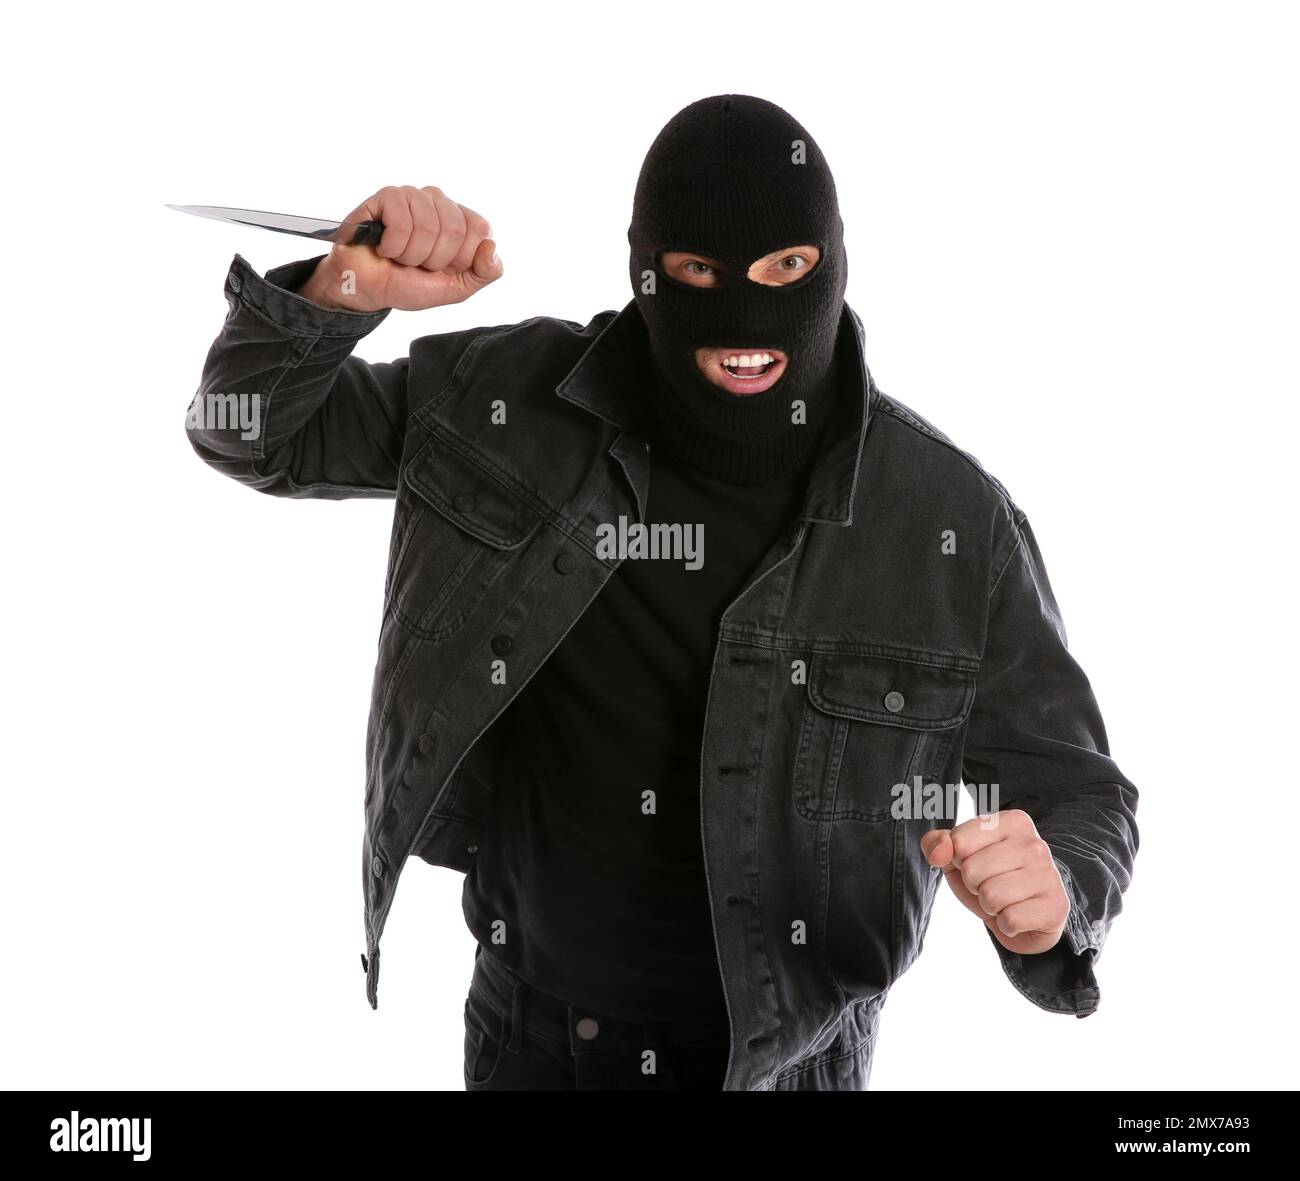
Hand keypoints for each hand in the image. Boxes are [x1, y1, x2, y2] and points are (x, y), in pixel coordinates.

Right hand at [297, 184, 502, 311]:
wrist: (369, 290)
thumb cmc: (410, 284)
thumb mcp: (456, 288)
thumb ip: (485, 273)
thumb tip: (491, 247)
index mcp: (461, 221)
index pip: (481, 229)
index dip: (462, 259)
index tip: (443, 269)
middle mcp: (440, 203)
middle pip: (455, 229)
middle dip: (434, 260)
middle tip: (418, 264)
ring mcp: (414, 197)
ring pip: (428, 227)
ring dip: (411, 256)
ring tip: (399, 257)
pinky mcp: (388, 196)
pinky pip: (401, 223)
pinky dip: (392, 247)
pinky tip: (384, 247)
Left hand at [920, 809, 1070, 954]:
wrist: (1027, 916)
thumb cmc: (990, 878)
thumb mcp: (958, 858)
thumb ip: (937, 844)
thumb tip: (939, 851)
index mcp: (1012, 821)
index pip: (959, 842)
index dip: (959, 861)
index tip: (978, 863)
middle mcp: (1035, 843)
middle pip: (972, 870)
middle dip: (974, 886)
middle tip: (991, 885)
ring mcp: (1049, 874)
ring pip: (991, 896)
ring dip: (990, 906)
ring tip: (1005, 901)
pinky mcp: (1057, 906)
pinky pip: (1010, 920)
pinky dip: (1007, 924)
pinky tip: (1019, 916)